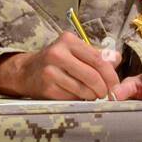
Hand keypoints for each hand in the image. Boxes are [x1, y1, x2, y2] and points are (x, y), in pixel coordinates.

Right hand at [0, 32, 122, 98]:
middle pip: (91, 75)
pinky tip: (80, 97)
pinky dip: (79, 99)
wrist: (25, 72)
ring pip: (82, 88)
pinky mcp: (46, 87)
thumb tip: (116, 59)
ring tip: (94, 95)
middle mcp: (58, 54)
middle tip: (107, 94)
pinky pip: (71, 97)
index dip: (110, 73)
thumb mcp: (74, 51)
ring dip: (92, 96)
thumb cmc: (56, 61)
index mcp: (68, 41)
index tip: (115, 84)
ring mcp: (50, 71)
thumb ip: (96, 54)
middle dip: (103, 87)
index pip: (97, 58)